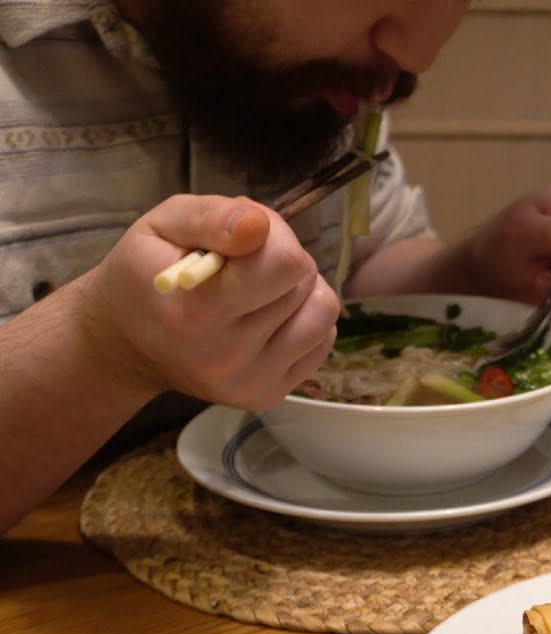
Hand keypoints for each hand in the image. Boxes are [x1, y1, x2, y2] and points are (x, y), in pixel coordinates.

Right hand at [80, 195, 339, 410]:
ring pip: (323, 313)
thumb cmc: (145, 274)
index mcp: (197, 311)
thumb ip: (213, 217)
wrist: (124, 344)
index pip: (284, 263)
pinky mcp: (268, 396)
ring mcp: (250, 382)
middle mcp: (226, 357)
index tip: (244, 239)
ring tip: (260, 291)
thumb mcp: (163, 225)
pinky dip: (304, 320)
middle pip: (304, 283)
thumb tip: (258, 225)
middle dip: (283, 261)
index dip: (273, 237)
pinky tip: (269, 318)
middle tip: (245, 266)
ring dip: (300, 291)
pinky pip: (322, 341)